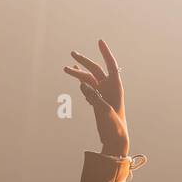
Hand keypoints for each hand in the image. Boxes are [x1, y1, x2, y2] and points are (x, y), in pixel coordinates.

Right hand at [64, 38, 129, 156]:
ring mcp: (103, 95)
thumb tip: (82, 84)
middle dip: (84, 62)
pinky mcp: (97, 102)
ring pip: (89, 80)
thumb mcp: (104, 112)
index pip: (111, 65)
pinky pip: (88, 89)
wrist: (115, 140)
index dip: (106, 53)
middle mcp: (109, 89)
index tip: (99, 41)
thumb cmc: (114, 127)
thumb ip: (94, 97)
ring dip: (78, 74)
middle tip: (72, 54)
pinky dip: (82, 84)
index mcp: (116, 88)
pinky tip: (77, 79)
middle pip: (95, 70)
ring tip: (65, 68)